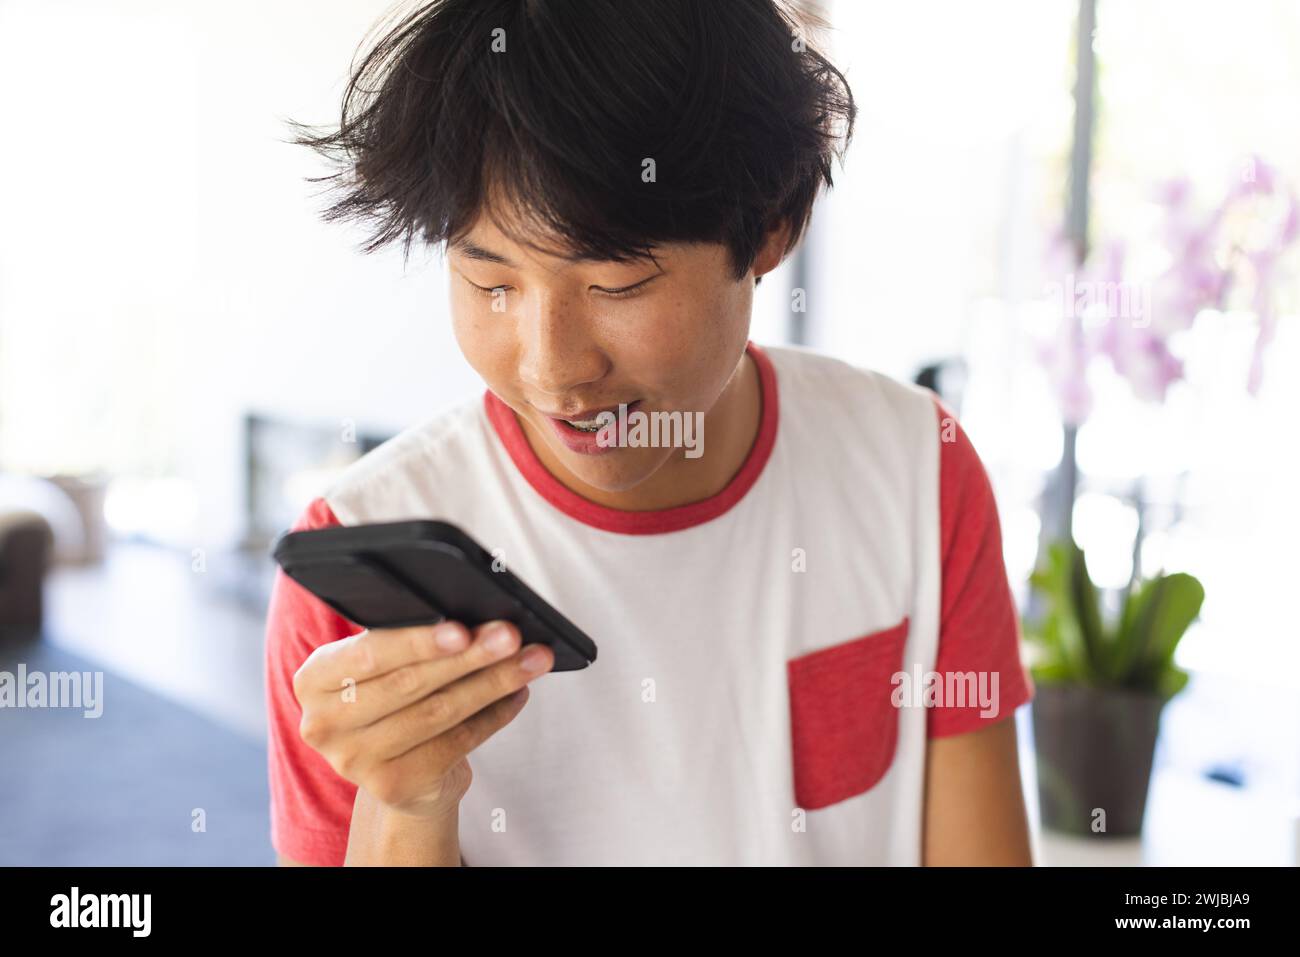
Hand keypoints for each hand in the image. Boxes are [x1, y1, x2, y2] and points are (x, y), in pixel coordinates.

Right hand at [292, 619, 552, 819]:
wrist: (397, 768)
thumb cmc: (396, 695)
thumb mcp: (384, 666)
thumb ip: (408, 643)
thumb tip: (478, 620)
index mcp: (313, 679)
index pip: (369, 654)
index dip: (418, 642)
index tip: (463, 628)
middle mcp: (323, 723)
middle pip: (409, 684)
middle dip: (469, 656)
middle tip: (511, 636)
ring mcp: (354, 762)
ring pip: (438, 713)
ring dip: (492, 683)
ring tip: (530, 660)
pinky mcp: (391, 786)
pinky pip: (455, 743)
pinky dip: (493, 715)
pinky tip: (518, 694)